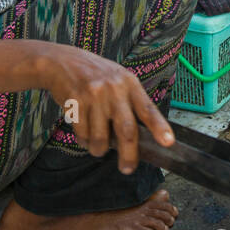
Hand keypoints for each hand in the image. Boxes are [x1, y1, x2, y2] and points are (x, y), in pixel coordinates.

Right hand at [42, 45, 174, 173]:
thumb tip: (141, 136)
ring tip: (98, 148)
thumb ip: (130, 102)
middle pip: (127, 130)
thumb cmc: (95, 75)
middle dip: (129, 155)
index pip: (148, 109)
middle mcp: (114, 89)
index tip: (168, 142)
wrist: (61, 61)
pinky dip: (84, 141)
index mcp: (130, 84)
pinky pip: (82, 134)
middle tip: (128, 168)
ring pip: (101, 138)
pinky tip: (84, 135)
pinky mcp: (76, 102)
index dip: (160, 127)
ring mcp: (95, 95)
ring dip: (99, 150)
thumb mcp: (118, 80)